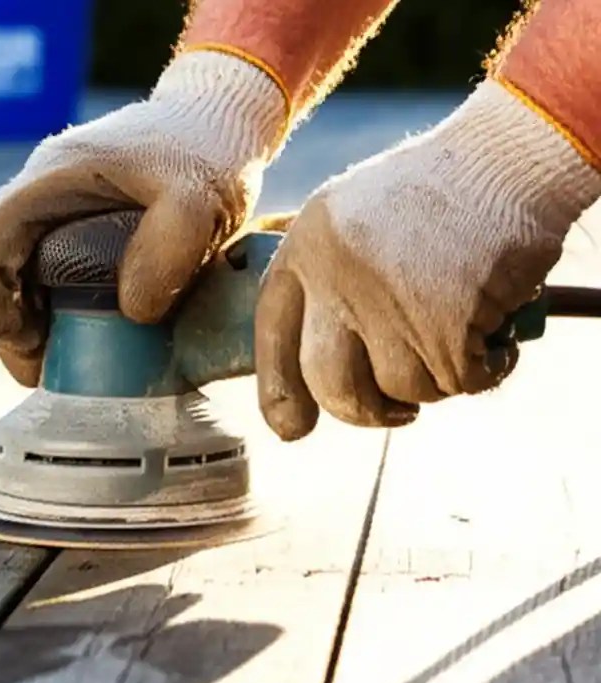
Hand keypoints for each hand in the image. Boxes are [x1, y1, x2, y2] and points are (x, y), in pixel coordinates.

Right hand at [0, 50, 288, 385]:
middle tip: (40, 368)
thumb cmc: (210, 148)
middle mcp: (41, 187)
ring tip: (58, 360)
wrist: (225, 111)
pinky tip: (79, 333)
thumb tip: (132, 311)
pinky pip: (41, 263)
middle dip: (5, 320)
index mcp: (52, 177)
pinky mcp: (76, 215)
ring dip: (24, 315)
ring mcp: (55, 201)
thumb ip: (169, 251)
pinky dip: (48, 303)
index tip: (23, 346)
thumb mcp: (199, 198)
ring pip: (13, 264)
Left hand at [254, 80, 600, 439]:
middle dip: (360, 412)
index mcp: (306, 248)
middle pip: (328, 381)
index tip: (290, 427)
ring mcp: (387, 300)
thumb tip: (312, 362)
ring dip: (434, 383)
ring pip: (398, 388)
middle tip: (392, 411)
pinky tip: (493, 342)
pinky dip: (483, 372)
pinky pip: (455, 382)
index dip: (277, 390)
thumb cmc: (436, 190)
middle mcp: (335, 276)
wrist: (505, 159)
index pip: (272, 333)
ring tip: (457, 344)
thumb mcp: (352, 218)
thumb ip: (327, 279)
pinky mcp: (444, 322)